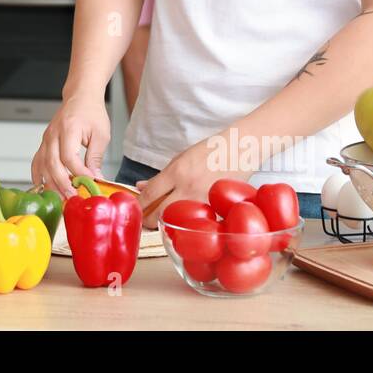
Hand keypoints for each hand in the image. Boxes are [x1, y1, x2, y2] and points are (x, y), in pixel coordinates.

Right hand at [30, 91, 110, 197]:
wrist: (80, 97)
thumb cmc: (91, 112)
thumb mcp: (101, 134)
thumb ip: (96, 157)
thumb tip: (95, 178)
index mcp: (69, 128)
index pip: (69, 156)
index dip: (78, 172)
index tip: (88, 183)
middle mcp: (53, 134)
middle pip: (53, 164)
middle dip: (62, 184)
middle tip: (73, 198)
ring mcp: (46, 139)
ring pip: (42, 166)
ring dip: (51, 184)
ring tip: (61, 198)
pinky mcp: (44, 144)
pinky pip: (37, 162)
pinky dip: (39, 177)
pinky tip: (45, 188)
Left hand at [135, 139, 251, 227]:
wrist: (239, 149)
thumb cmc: (209, 151)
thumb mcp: (180, 158)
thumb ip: (159, 176)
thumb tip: (141, 187)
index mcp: (177, 172)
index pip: (150, 194)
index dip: (138, 204)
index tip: (133, 208)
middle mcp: (188, 188)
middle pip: (160, 214)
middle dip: (148, 221)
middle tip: (144, 220)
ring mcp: (203, 200)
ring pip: (177, 221)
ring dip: (166, 223)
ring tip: (162, 221)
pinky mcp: (216, 208)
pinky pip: (196, 221)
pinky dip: (187, 223)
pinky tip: (184, 221)